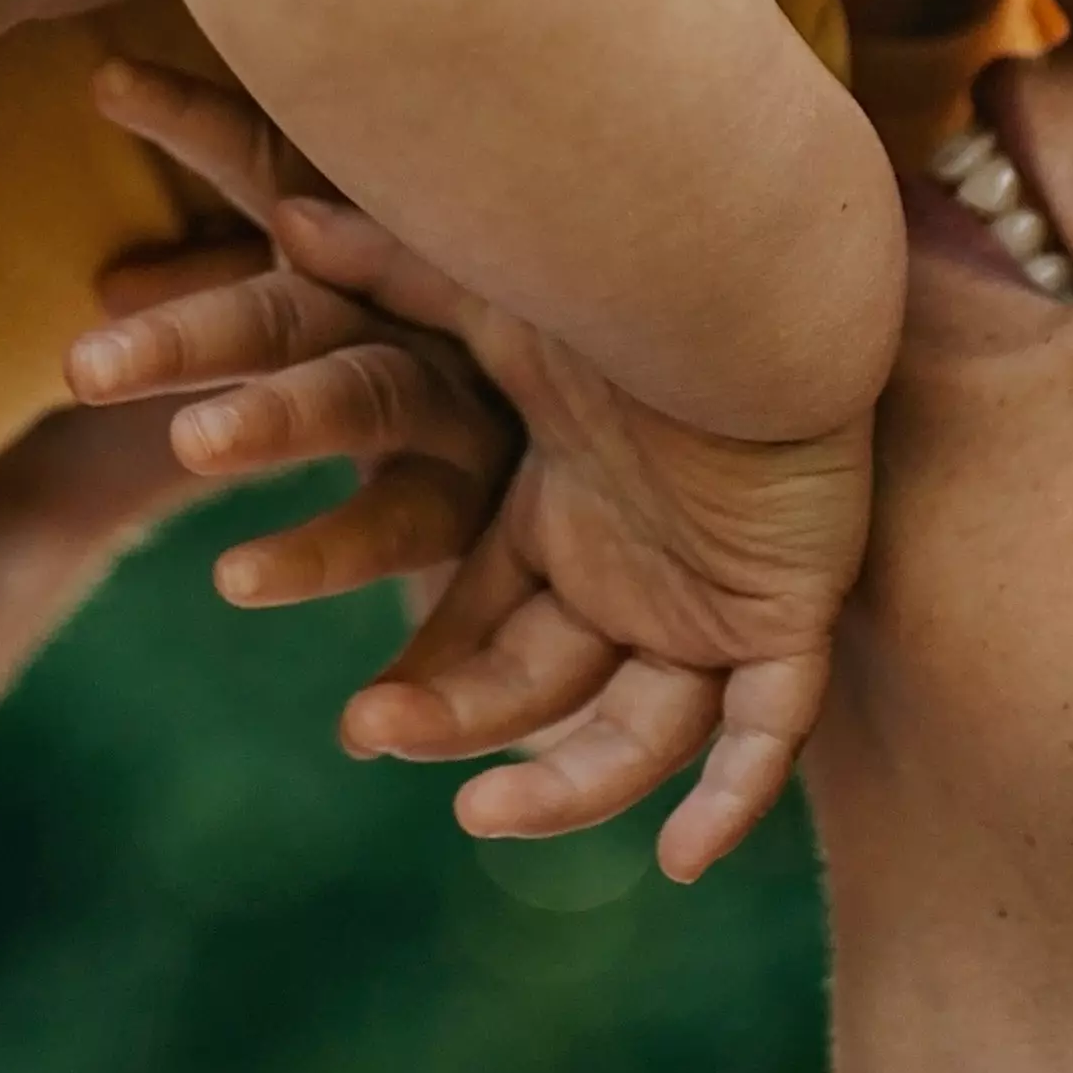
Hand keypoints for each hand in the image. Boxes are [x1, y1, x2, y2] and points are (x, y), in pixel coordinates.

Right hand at [69, 60, 869, 880]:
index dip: (426, 674)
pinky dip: (733, 798)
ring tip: (482, 811)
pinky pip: (767, 734)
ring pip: (637, 729)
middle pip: (537, 684)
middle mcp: (632, 570)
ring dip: (568, 787)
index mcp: (562, 513)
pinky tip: (689, 861)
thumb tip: (284, 211)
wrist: (779, 274)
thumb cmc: (639, 268)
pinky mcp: (787, 614)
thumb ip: (395, 266)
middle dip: (455, 721)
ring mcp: (712, 600)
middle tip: (375, 732)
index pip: (479, 624)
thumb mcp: (494, 288)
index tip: (360, 716)